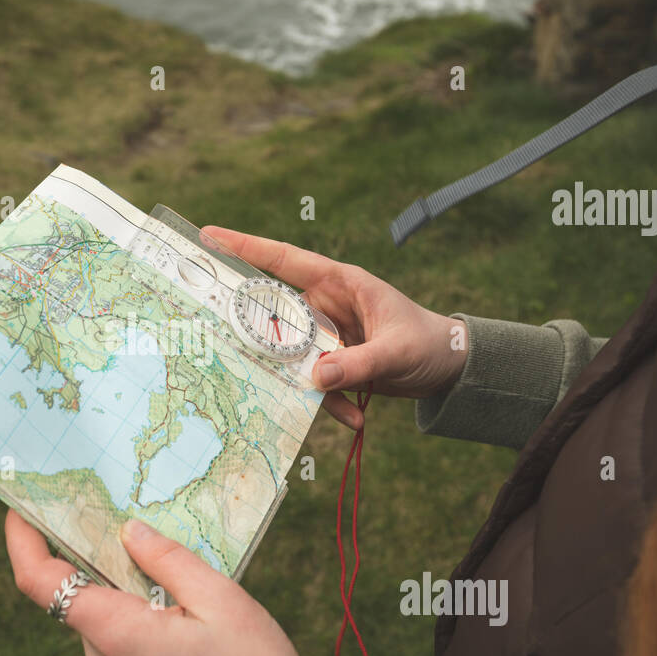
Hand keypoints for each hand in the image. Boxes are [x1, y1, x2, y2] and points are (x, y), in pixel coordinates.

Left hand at [5, 510, 322, 655]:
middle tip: (136, 524)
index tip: (23, 507)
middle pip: (79, 595)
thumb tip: (129, 531)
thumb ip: (168, 559)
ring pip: (105, 620)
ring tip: (184, 581)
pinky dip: (140, 620)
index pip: (39, 581)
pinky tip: (187, 619)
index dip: (22, 539)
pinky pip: (122, 646)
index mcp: (115, 631)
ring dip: (129, 592)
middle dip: (101, 559)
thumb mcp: (221, 599)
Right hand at [202, 224, 467, 429]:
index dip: (245, 246)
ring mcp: (325, 336)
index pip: (284, 260)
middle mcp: (325, 305)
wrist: (449, 367)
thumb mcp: (396, 351)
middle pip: (274, 312)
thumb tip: (316, 377)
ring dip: (299, 382)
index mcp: (339, 282)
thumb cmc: (427, 343)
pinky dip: (330, 403)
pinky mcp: (331, 363)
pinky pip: (315, 383)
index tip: (207, 236)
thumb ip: (358, 363)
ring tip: (324, 401)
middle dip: (254, 331)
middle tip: (225, 342)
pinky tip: (356, 419)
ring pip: (291, 356)